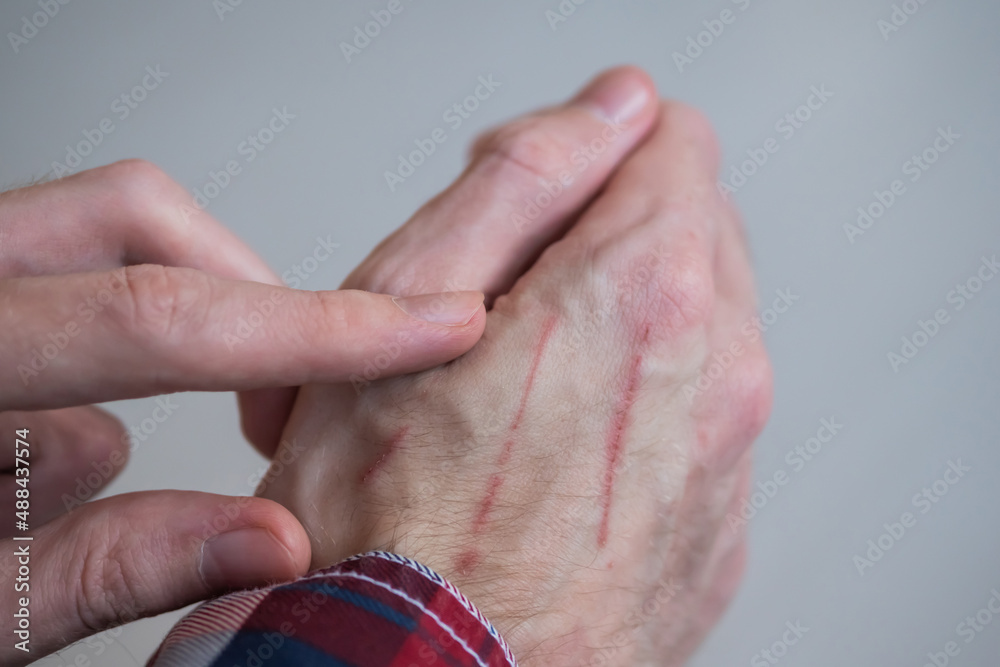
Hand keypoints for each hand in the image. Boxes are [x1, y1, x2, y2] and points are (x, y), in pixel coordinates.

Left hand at [0, 160, 485, 663]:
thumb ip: (106, 569)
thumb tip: (269, 547)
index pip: (161, 320)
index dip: (319, 328)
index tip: (437, 322)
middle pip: (137, 219)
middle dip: (244, 298)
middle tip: (282, 399)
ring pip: (97, 243)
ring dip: (144, 352)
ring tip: (73, 490)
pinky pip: (49, 292)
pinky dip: (87, 368)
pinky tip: (27, 477)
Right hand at [260, 67, 772, 665]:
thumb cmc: (385, 531)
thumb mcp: (406, 307)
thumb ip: (521, 180)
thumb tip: (609, 108)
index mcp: (644, 296)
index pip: (670, 141)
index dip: (581, 162)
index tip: (529, 212)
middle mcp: (715, 376)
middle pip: (687, 235)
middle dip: (597, 249)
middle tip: (502, 317)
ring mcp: (726, 463)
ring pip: (689, 332)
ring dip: (610, 338)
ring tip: (512, 404)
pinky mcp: (715, 529)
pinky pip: (687, 426)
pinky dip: (629, 420)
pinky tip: (545, 467)